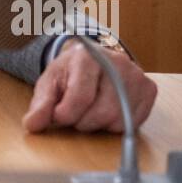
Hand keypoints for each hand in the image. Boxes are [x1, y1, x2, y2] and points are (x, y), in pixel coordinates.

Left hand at [23, 44, 156, 133]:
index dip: (65, 114)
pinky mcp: (149, 89)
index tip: (59, 115)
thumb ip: (40, 105)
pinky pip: (132, 123)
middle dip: (83, 120)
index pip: (80, 97)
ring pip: (118, 120)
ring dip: (99, 124)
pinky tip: (108, 110)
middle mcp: (117, 62)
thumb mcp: (49, 84)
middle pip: (102, 112)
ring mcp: (137, 75)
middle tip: (76, 112)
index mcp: (87, 57)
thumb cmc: (69, 74)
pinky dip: (116, 124)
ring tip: (92, 109)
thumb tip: (32, 125)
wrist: (93, 61)